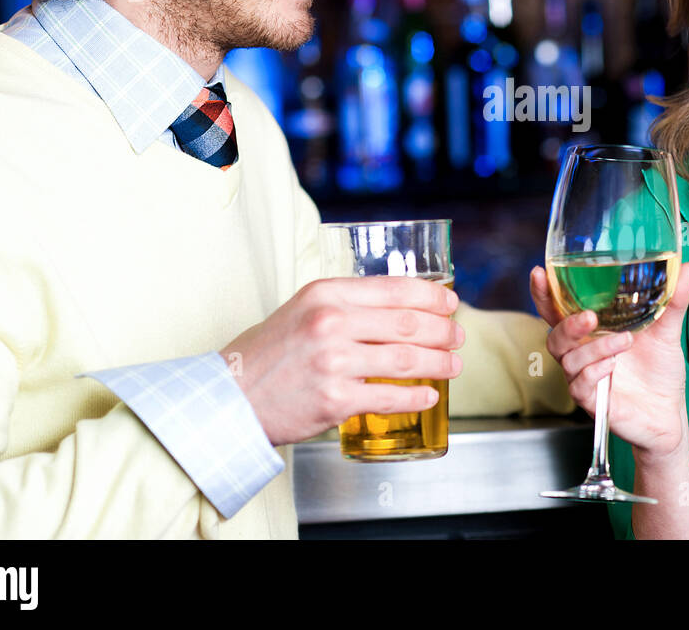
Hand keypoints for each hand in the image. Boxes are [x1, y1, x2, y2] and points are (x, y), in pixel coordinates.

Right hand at [219, 276, 463, 445]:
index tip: (451, 302)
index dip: (432, 295)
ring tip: (453, 366)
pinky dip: (416, 397)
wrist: (231, 398)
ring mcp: (333, 362)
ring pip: (406, 359)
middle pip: (408, 323)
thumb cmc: (269, 354)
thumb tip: (399, 307)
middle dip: (443, 331)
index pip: (395, 288)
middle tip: (457, 337)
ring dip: (439, 363)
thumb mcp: (303, 309)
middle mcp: (331, 322)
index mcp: (326, 293)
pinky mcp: (335, 399)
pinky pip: (389, 396)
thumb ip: (345, 304)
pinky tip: (429, 396)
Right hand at [530, 262, 688, 459]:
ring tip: (624, 341)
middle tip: (590, 317)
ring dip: (593, 348)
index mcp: (591, 332)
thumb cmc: (660, 370)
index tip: (539, 272)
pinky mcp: (592, 402)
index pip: (557, 311)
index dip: (543, 293)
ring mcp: (585, 378)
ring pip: (568, 360)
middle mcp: (583, 354)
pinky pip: (579, 386)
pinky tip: (612, 366)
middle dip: (568, 324)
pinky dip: (594, 373)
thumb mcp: (667, 331)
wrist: (671, 412)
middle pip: (555, 335)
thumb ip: (673, 300)